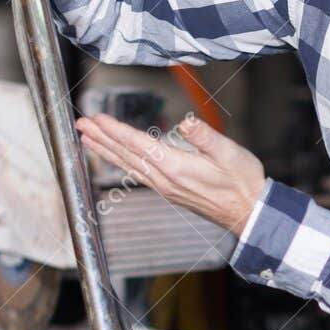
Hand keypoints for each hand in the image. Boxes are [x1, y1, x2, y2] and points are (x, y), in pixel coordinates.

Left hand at [77, 112, 265, 237]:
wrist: (249, 212)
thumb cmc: (242, 181)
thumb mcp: (230, 153)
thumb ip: (205, 137)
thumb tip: (186, 122)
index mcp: (176, 167)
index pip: (138, 144)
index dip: (115, 130)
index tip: (96, 118)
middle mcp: (164, 179)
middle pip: (126, 155)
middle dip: (101, 138)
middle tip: (80, 125)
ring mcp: (165, 188)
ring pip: (128, 166)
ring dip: (106, 151)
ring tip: (87, 140)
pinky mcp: (169, 191)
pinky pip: (137, 174)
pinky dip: (121, 162)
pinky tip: (116, 158)